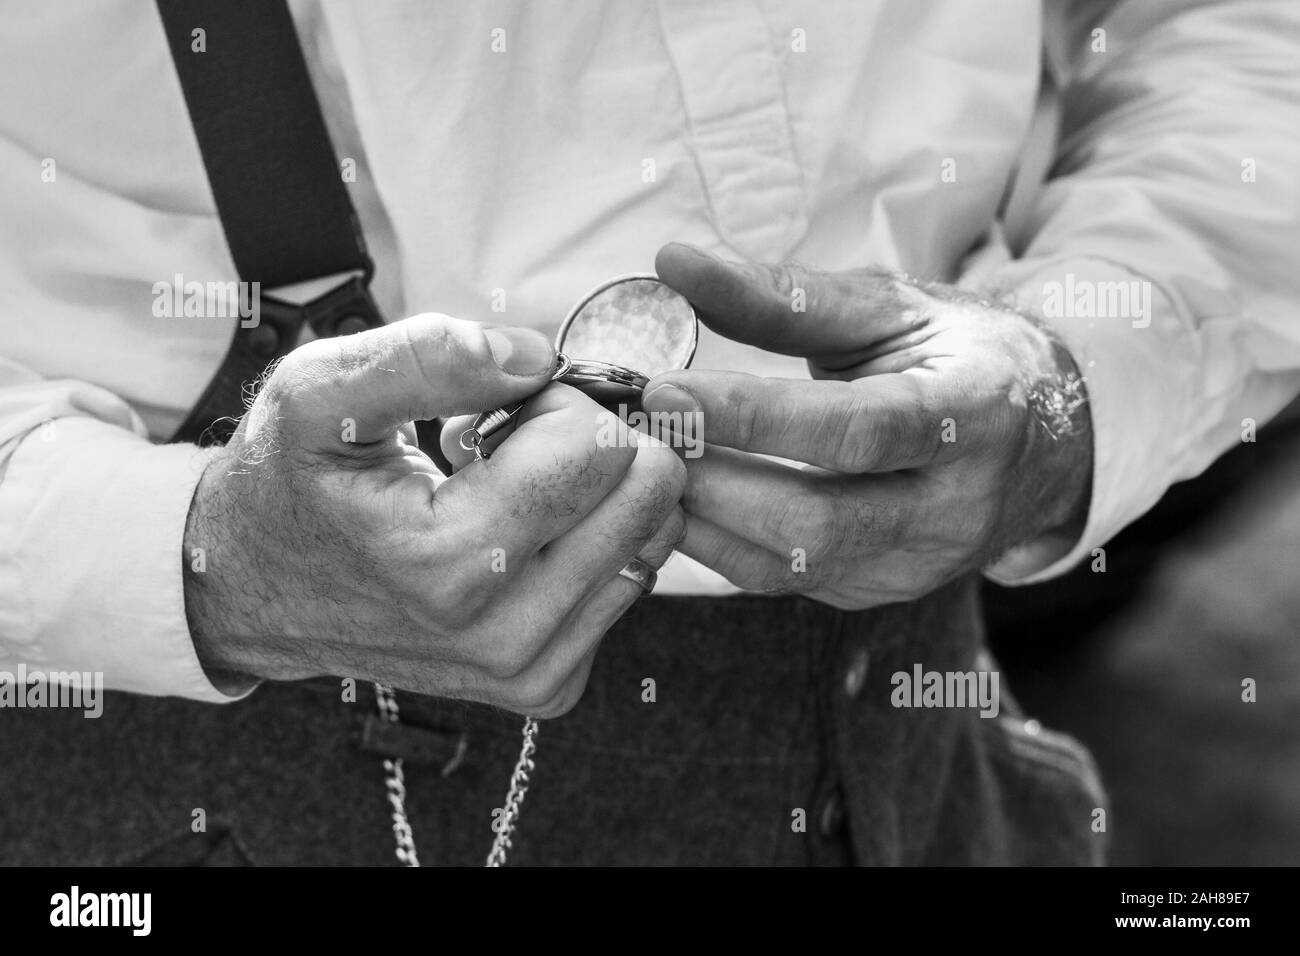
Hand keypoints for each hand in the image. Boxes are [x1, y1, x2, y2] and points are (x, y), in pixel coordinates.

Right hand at [185, 314, 684, 716]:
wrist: (255, 590)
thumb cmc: (291, 483)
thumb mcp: (320, 393)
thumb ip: (427, 356)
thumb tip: (539, 356)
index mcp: (447, 563)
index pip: (600, 447)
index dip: (554, 403)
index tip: (492, 415)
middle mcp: (501, 635)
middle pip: (648, 494)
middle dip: (591, 444)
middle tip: (513, 446)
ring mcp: (529, 670)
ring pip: (653, 538)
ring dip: (594, 495)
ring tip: (509, 492)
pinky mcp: (547, 686)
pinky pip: (630, 581)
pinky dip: (589, 543)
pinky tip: (518, 537)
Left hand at [641, 244, 1091, 609]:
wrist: (1044, 440)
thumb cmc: (958, 357)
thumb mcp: (890, 308)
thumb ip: (786, 295)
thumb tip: (674, 261)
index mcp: (971, 418)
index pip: (855, 430)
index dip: (753, 418)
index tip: (663, 394)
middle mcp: (953, 508)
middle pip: (817, 520)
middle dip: (710, 480)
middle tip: (634, 435)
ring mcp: (917, 564)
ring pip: (791, 563)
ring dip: (701, 518)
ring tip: (641, 463)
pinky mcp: (879, 592)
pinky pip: (784, 580)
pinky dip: (717, 544)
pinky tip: (675, 498)